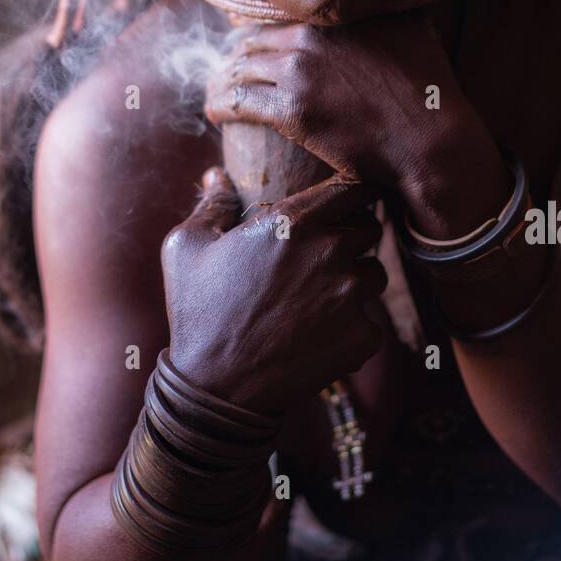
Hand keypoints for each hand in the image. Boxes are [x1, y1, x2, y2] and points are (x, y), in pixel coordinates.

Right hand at [161, 168, 386, 413]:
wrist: (214, 386)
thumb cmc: (197, 311)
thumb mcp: (186, 246)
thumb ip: (212, 203)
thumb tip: (218, 174)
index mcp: (293, 221)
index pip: (353, 187)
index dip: (356, 192)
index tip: (351, 200)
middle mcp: (330, 251)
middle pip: (371, 228)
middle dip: (354, 237)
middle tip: (325, 257)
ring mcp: (351, 296)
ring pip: (374, 274)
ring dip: (355, 282)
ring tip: (319, 300)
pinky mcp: (362, 337)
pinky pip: (372, 321)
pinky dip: (352, 328)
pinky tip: (319, 335)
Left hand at [204, 15, 509, 237]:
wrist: (430, 139)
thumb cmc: (428, 88)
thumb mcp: (412, 26)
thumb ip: (384, 4)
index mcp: (335, 11)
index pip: (276, 12)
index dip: (255, 28)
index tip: (245, 40)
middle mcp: (312, 34)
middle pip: (251, 39)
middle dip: (235, 55)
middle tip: (228, 70)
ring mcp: (299, 71)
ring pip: (239, 69)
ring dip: (223, 80)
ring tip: (216, 91)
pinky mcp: (291, 111)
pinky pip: (237, 103)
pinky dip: (220, 106)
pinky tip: (215, 113)